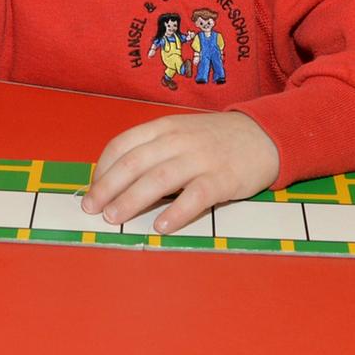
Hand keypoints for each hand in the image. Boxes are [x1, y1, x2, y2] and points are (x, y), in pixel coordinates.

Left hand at [82, 111, 280, 234]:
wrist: (263, 135)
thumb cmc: (214, 139)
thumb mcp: (180, 132)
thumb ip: (153, 149)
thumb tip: (115, 178)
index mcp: (164, 127)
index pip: (123, 145)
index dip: (102, 168)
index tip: (91, 189)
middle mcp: (178, 140)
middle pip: (135, 163)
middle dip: (108, 187)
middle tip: (91, 209)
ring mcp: (201, 158)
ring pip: (159, 179)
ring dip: (132, 200)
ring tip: (115, 218)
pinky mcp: (223, 178)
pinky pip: (196, 196)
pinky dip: (176, 212)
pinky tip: (161, 227)